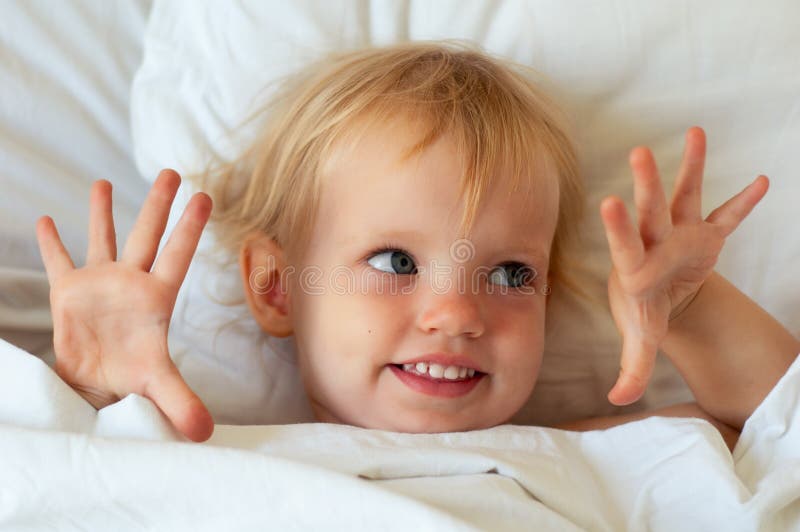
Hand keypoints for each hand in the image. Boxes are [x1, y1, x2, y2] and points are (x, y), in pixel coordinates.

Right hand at [36, 169, 214, 441]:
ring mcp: (99, 283)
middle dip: (157, 204)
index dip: (190, 226)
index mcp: (157, 297)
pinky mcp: (69, 293)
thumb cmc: (131, 380)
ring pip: (104, 238)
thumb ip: (181, 402)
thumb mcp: (156, 387)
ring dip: (102, 212)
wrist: (98, 386)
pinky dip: (52, 244)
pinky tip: (46, 221)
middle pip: (146, 235)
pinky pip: (59, 262)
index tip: (205, 195)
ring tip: (102, 181)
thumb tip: (204, 434)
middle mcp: (130, 282)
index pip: (178, 254)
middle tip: (171, 170)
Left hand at [600, 127, 768, 405]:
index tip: (609, 200)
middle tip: (640, 152)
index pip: (624, 244)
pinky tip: (763, 182)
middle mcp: (654, 242)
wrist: (661, 293)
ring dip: (692, 167)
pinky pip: (727, 216)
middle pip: (650, 210)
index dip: (618, 226)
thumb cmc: (644, 311)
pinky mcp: (705, 235)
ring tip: (696, 132)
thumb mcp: (641, 339)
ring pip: (684, 196)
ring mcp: (680, 234)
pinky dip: (743, 203)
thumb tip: (618, 401)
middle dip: (647, 184)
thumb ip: (631, 367)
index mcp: (635, 267)